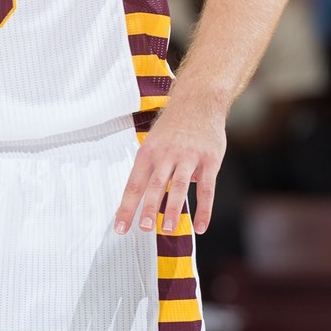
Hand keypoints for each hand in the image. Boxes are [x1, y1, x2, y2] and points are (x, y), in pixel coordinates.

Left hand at [114, 93, 226, 235]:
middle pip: (154, 185)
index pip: (134, 184)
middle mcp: (166, 154)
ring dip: (172, 209)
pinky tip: (200, 227)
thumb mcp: (154, 142)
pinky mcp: (210, 160)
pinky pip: (207, 189)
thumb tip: (147, 197)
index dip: (126, 207)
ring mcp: (189, 157)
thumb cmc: (174, 126)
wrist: (199, 100)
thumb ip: (152, 169)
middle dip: (147, 208)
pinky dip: (204, 210)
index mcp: (148, 152)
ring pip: (179, 186)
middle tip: (143, 229)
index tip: (120, 228)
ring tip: (167, 229)